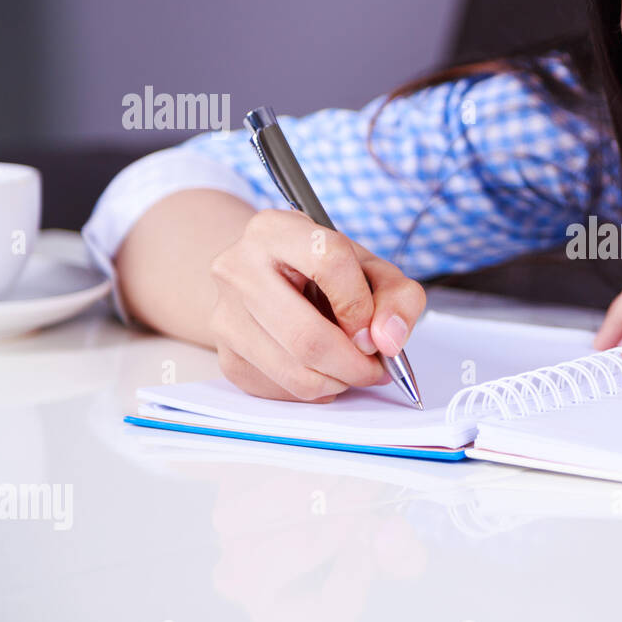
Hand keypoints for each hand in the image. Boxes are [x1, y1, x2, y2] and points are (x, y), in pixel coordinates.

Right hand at [208, 209, 426, 401]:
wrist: (267, 280)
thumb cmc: (323, 273)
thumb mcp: (369, 268)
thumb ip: (397, 296)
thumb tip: (389, 340)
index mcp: (275, 230)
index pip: (327, 262)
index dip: (361, 304)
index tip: (372, 326)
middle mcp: (237, 268)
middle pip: (307, 336)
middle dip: (354, 364)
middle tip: (374, 368)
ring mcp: (224, 315)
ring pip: (294, 372)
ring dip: (338, 382)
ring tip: (351, 370)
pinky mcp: (224, 355)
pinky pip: (280, 391)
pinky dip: (313, 391)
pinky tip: (321, 370)